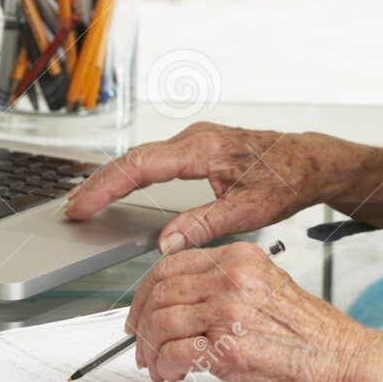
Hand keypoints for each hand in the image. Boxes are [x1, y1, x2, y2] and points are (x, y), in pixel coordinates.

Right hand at [62, 122, 331, 253]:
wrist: (309, 161)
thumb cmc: (286, 179)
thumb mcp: (248, 211)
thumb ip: (204, 226)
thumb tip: (167, 243)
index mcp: (203, 149)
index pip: (140, 165)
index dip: (105, 186)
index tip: (82, 206)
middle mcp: (195, 138)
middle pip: (134, 158)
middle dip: (99, 182)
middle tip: (73, 209)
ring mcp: (196, 140)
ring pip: (143, 157)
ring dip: (114, 178)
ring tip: (88, 201)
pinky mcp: (199, 146)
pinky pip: (156, 158)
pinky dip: (133, 173)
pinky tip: (122, 188)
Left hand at [125, 241, 369, 381]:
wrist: (341, 360)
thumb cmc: (312, 334)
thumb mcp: (268, 287)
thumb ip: (227, 286)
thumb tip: (186, 301)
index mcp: (240, 258)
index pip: (171, 264)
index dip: (146, 291)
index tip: (143, 309)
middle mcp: (231, 278)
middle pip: (160, 291)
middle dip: (142, 321)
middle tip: (140, 341)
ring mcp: (227, 311)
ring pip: (160, 322)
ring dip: (150, 349)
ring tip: (157, 364)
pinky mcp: (225, 348)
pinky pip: (172, 353)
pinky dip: (163, 367)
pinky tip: (171, 373)